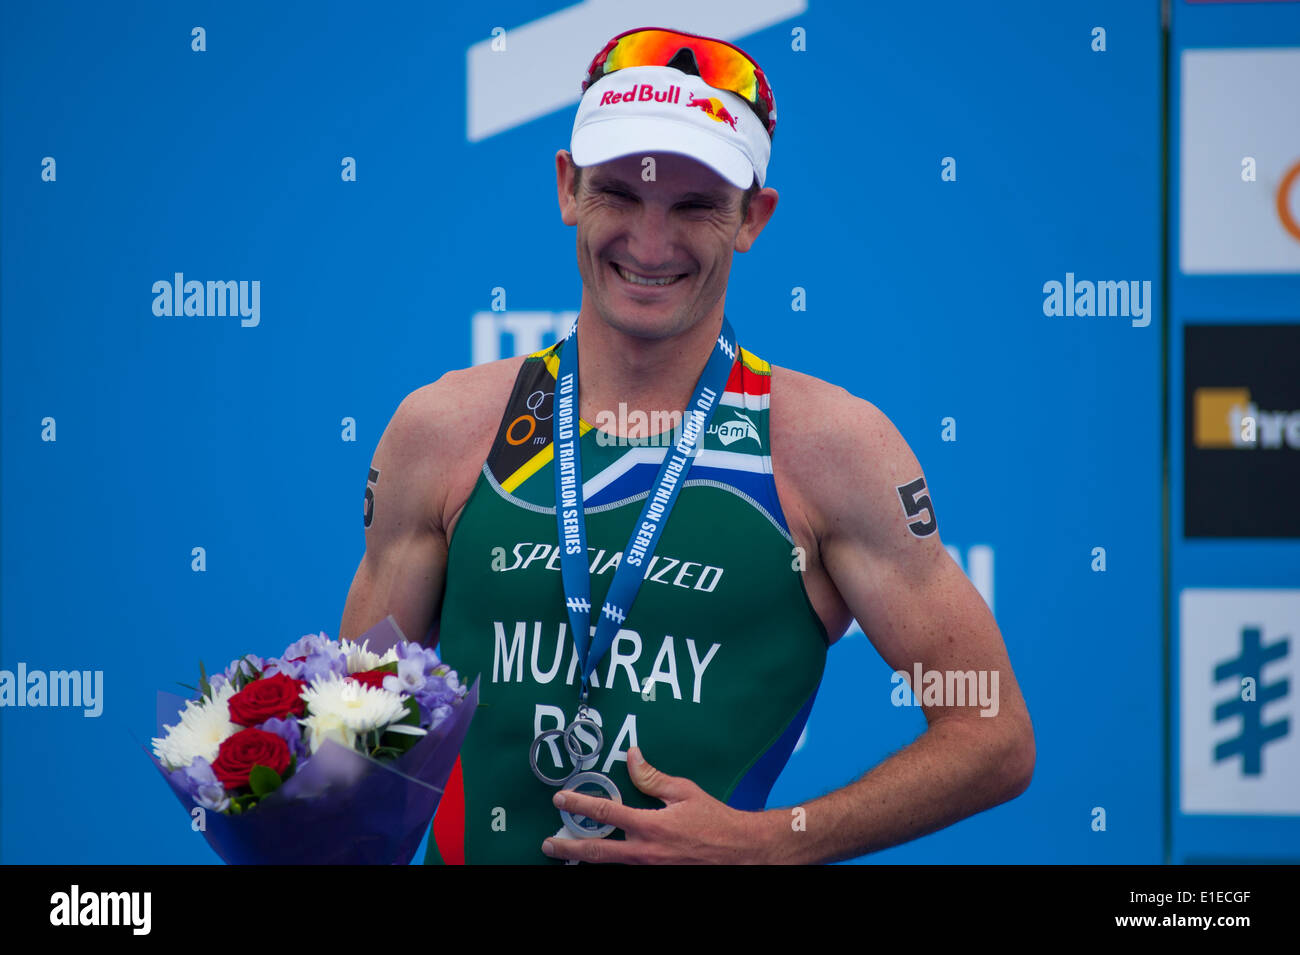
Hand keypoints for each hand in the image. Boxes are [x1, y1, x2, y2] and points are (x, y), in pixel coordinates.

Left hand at [540, 747, 769, 863]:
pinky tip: (601, 861)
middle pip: (595, 851)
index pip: (604, 812)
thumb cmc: (715, 821)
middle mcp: (645, 852)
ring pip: (609, 867)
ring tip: (566, 853)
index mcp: (650, 826)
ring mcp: (650, 869)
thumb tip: (631, 756)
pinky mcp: (657, 877)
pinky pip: (628, 872)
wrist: (739, 853)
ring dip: (585, 860)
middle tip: (548, 843)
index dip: (578, 804)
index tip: (560, 799)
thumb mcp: (684, 792)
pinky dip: (612, 866)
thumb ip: (652, 777)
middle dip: (567, 846)